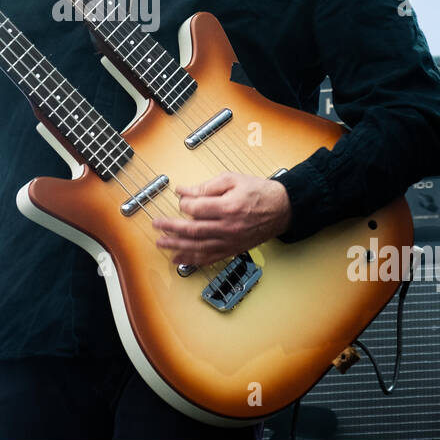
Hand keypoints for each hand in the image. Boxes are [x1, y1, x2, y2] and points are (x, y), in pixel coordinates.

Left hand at [152, 172, 291, 266]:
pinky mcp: (233, 249)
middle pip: (192, 230)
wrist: (282, 209)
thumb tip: (184, 191)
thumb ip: (206, 187)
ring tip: (161, 243)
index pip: (196, 208)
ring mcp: (230, 241)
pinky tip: (179, 258)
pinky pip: (209, 258)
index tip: (180, 200)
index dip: (184, 204)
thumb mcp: (233, 180)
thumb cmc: (259, 192)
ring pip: (198, 247)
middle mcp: (228, 227)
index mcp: (228, 207)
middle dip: (171, 227)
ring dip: (177, 246)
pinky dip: (192, 259)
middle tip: (157, 224)